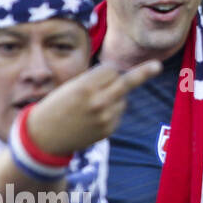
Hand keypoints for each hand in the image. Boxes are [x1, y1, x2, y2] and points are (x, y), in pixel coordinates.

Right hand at [26, 61, 161, 155]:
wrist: (45, 136)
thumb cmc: (58, 105)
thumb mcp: (72, 87)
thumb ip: (97, 81)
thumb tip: (125, 76)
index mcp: (85, 87)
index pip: (111, 69)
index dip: (107, 70)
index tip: (106, 70)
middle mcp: (98, 102)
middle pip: (126, 82)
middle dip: (143, 72)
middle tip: (157, 66)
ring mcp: (105, 117)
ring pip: (123, 97)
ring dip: (114, 96)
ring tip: (91, 106)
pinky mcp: (109, 129)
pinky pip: (118, 111)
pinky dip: (112, 110)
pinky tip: (94, 117)